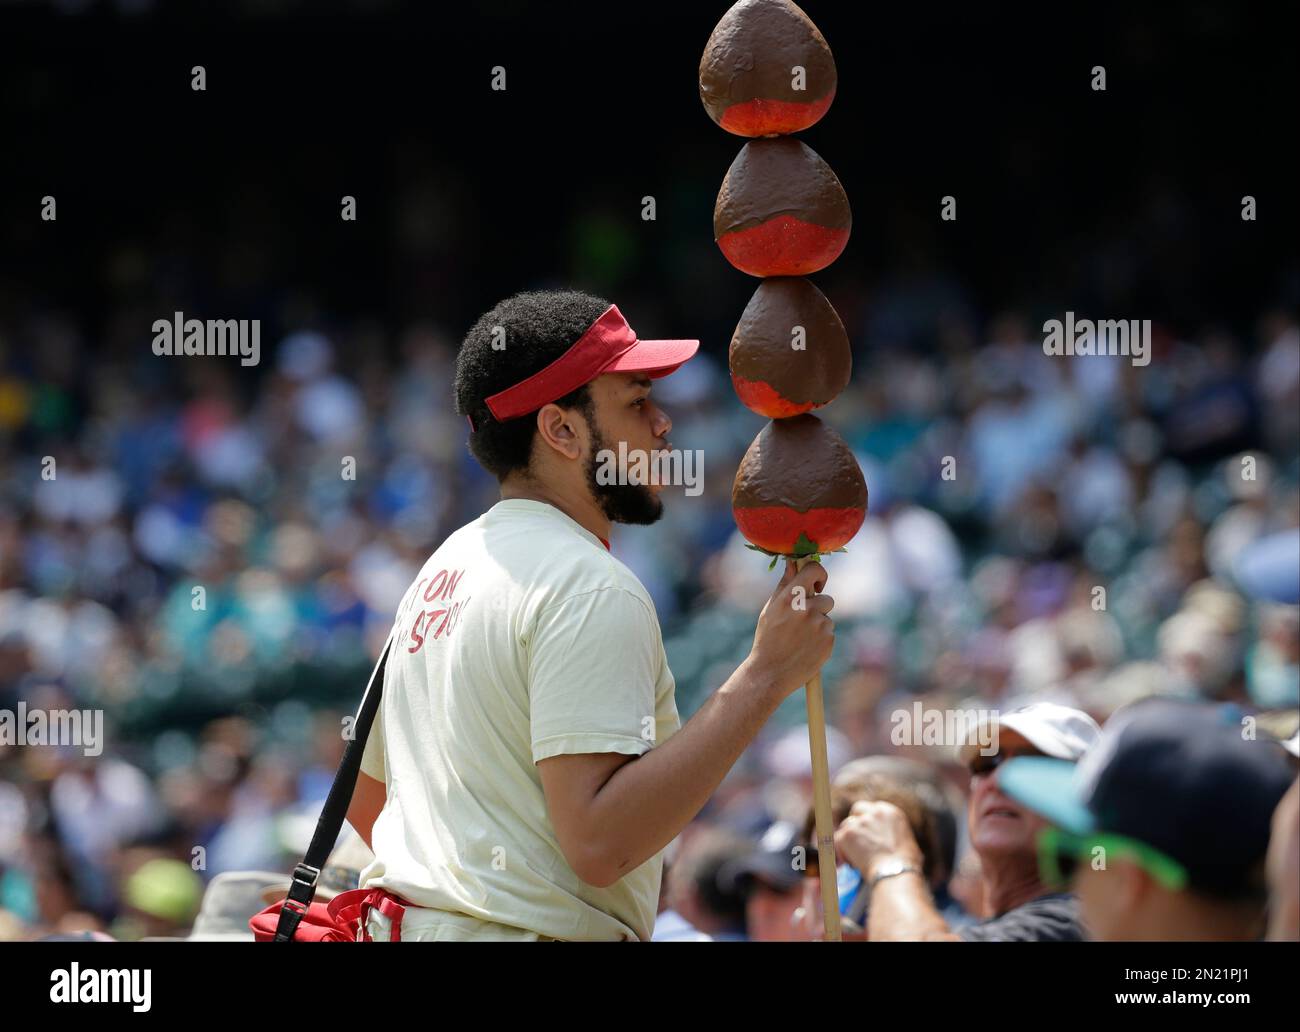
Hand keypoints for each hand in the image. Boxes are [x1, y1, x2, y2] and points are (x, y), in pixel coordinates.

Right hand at [746, 560, 834, 696]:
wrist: (770, 673)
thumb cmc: (767, 639)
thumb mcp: (771, 609)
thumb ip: (785, 585)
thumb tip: (793, 561)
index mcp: (788, 598)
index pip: (813, 570)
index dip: (819, 574)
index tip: (816, 584)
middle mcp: (805, 608)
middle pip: (826, 598)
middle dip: (818, 607)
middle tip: (802, 622)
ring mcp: (819, 625)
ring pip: (827, 616)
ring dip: (818, 624)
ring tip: (800, 638)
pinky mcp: (828, 640)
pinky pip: (829, 632)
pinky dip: (821, 638)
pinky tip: (806, 648)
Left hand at [833, 800, 924, 880]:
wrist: (896, 872)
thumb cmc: (905, 865)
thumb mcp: (907, 842)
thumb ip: (893, 835)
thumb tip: (888, 842)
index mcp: (890, 812)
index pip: (872, 808)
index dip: (867, 819)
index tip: (866, 831)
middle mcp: (874, 812)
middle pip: (856, 810)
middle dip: (854, 822)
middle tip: (855, 839)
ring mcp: (860, 822)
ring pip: (845, 826)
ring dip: (848, 840)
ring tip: (856, 858)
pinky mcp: (848, 833)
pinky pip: (837, 840)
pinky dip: (840, 852)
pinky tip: (848, 863)